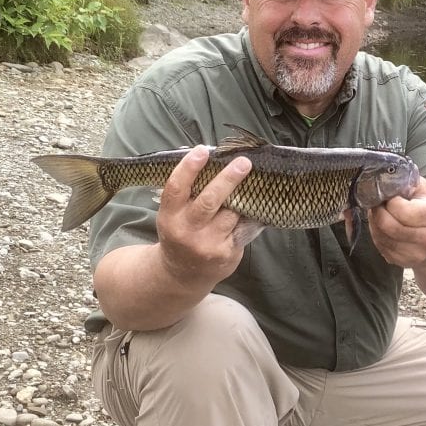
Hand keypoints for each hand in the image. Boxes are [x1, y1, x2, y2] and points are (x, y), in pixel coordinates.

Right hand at [155, 146, 251, 285]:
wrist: (182, 275)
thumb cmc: (180, 234)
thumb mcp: (173, 215)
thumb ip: (186, 191)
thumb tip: (207, 156)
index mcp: (170, 217)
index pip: (176, 188)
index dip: (188, 168)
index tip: (202, 150)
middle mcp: (187, 232)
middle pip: (209, 200)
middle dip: (228, 179)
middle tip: (243, 162)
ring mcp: (207, 245)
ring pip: (231, 213)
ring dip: (242, 198)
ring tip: (251, 184)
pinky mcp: (226, 254)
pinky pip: (242, 228)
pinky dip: (249, 216)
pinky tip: (255, 206)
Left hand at [368, 177, 425, 267]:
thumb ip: (408, 182)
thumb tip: (385, 179)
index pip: (402, 210)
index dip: (390, 201)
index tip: (390, 196)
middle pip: (389, 226)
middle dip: (377, 212)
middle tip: (377, 204)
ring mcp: (416, 254)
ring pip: (381, 237)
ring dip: (374, 223)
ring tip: (379, 213)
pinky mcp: (405, 263)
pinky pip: (381, 247)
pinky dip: (377, 235)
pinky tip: (382, 226)